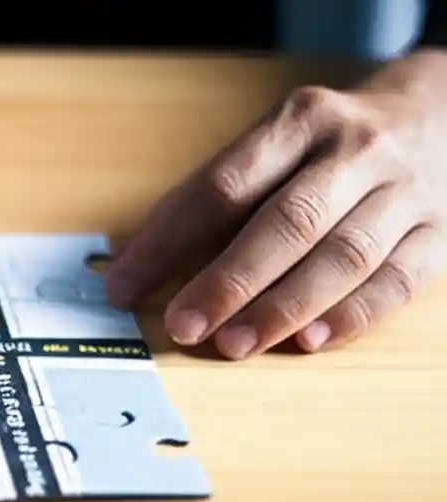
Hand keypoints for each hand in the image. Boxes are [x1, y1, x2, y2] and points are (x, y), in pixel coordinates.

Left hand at [107, 50, 446, 358]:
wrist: (439, 117)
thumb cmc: (324, 149)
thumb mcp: (268, 149)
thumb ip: (202, 204)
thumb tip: (130, 269)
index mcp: (299, 122)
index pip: (223, 186)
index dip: (168, 241)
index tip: (126, 286)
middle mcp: (356, 151)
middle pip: (290, 221)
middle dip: (230, 280)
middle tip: (185, 325)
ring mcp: (404, 193)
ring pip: (345, 255)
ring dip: (285, 307)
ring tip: (236, 343)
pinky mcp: (438, 234)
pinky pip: (397, 281)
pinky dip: (351, 315)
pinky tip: (309, 341)